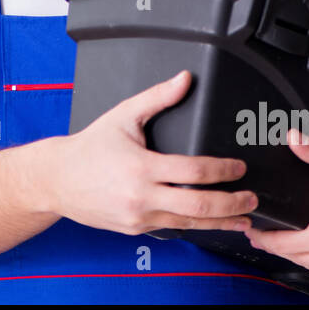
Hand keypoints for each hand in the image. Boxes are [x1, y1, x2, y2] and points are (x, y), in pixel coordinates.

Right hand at [47, 70, 257, 235]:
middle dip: (232, 203)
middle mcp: (141, 196)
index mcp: (141, 167)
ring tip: (243, 218)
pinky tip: (210, 223)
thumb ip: (157, 98)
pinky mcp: (135, 230)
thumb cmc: (90, 147)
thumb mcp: (123, 116)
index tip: (239, 168)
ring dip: (220, 222)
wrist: (57, 180)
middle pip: (199, 205)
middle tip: (251, 198)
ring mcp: (139, 218)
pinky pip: (172, 229)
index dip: (223, 170)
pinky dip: (194, 226)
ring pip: (189, 224)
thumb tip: (185, 79)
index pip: (194, 170)